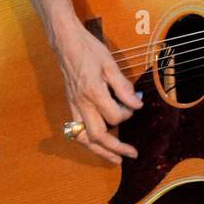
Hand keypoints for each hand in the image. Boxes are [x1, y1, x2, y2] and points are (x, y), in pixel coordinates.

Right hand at [55, 23, 144, 164]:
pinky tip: (99, 144)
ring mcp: (74, 106)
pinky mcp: (70, 106)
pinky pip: (77, 131)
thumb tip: (137, 104)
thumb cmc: (90, 51)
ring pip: (84, 138)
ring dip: (100, 151)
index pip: (114, 117)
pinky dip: (89, 142)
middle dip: (115, 149)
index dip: (128, 114)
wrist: (67, 44)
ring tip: (115, 158)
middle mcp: (81, 104)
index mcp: (93, 92)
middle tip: (131, 154)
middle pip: (97, 136)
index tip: (134, 104)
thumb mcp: (111, 64)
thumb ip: (123, 86)